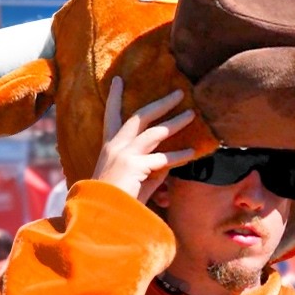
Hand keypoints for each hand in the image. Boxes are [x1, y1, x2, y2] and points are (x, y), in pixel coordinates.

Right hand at [92, 76, 195, 203]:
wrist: (101, 215)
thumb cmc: (117, 200)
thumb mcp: (134, 179)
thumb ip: (150, 169)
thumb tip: (168, 162)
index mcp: (109, 147)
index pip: (111, 116)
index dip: (115, 97)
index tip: (118, 79)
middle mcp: (115, 146)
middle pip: (140, 116)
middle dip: (161, 103)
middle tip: (179, 93)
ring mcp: (124, 154)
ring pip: (155, 132)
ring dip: (175, 122)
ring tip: (192, 115)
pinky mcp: (134, 166)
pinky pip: (162, 158)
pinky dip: (178, 156)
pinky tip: (192, 152)